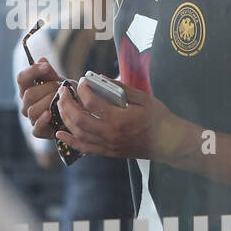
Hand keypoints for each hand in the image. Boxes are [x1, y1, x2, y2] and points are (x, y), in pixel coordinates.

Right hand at [16, 58, 60, 139]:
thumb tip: (41, 59)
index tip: (46, 66)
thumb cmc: (66, 95)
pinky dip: (42, 121)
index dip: (32, 71)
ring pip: (33, 109)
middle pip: (29, 94)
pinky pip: (36, 128)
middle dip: (48, 89)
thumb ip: (50, 73)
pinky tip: (50, 114)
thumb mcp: (60, 81)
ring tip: (62, 101)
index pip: (21, 78)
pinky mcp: (38, 131)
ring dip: (50, 103)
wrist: (78, 113)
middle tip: (61, 88)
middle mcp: (26, 103)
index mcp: (28, 88)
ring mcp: (31, 118)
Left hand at [55, 77, 191, 162]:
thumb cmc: (159, 119)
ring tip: (61, 104)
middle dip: (67, 102)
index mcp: (120, 119)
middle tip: (63, 90)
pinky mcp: (108, 152)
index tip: (82, 81)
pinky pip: (84, 148)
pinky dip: (70, 141)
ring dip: (65, 117)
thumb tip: (100, 78)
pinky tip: (61, 133)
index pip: (92, 102)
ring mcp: (108, 145)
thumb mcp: (143, 98)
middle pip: (79, 118)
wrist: (169, 143)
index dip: (83, 90)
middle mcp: (111, 134)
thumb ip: (121, 88)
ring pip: (78, 133)